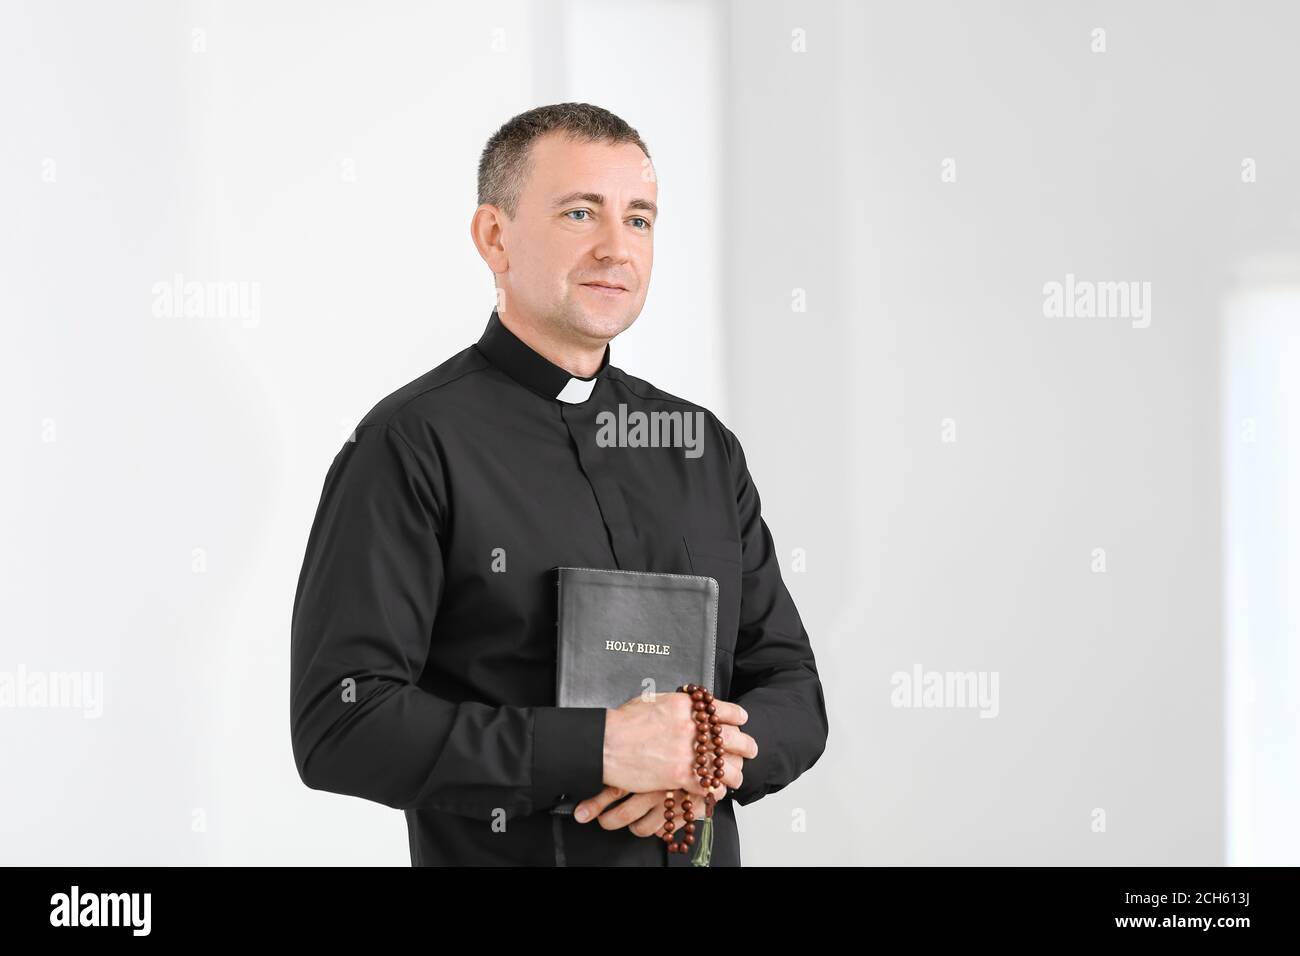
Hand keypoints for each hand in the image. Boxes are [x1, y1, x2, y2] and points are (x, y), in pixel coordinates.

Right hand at [577, 707, 756, 830]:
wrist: (606, 742)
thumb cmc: (622, 722)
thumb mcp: (653, 701)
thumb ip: (675, 706)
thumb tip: (685, 708)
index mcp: (686, 706)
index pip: (725, 710)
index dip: (737, 717)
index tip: (741, 721)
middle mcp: (692, 727)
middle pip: (733, 737)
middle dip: (746, 745)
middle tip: (750, 749)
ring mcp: (688, 752)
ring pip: (726, 765)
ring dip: (734, 772)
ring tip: (736, 777)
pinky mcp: (680, 775)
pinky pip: (708, 785)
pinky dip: (715, 789)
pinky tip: (717, 791)